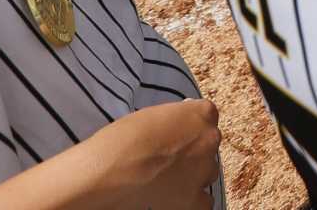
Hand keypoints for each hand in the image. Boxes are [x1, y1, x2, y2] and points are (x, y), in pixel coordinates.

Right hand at [88, 99, 221, 206]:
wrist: (107, 174)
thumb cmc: (120, 142)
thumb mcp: (151, 115)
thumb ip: (173, 120)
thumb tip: (176, 126)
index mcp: (201, 114)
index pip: (205, 118)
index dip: (188, 128)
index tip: (175, 136)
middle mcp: (209, 140)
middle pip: (207, 146)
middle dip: (191, 152)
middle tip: (166, 161)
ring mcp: (204, 170)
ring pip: (207, 172)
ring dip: (192, 176)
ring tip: (165, 180)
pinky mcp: (195, 199)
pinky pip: (204, 202)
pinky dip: (191, 201)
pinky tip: (172, 199)